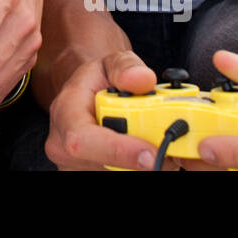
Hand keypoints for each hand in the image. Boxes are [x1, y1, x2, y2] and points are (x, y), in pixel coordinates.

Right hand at [45, 51, 172, 169]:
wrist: (86, 97)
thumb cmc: (96, 82)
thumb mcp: (110, 63)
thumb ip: (126, 67)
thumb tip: (143, 80)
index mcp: (65, 114)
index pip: (83, 140)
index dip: (118, 151)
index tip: (151, 153)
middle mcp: (64, 147)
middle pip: (107, 165)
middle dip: (143, 159)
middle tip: (173, 145)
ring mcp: (77, 167)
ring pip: (119, 173)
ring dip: (145, 163)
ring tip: (157, 140)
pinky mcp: (92, 174)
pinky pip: (123, 173)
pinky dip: (141, 166)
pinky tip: (146, 150)